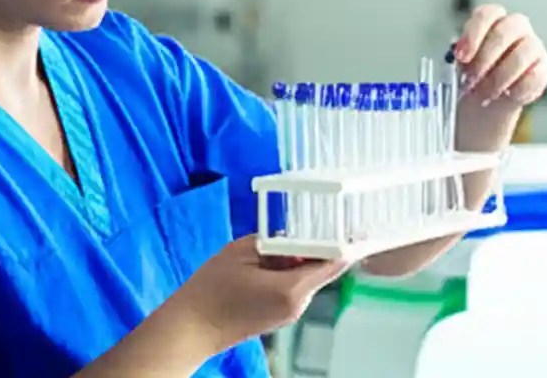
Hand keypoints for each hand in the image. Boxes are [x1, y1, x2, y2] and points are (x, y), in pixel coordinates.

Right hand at [166, 237, 348, 356]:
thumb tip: (293, 238)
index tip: (355, 225)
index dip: (345, 242)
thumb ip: (275, 242)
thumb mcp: (242, 251)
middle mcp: (298, 305)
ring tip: (281, 240)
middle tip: (316, 220)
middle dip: (318, 245)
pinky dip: (290, 271)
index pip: (333, 264)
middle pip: (322, 270)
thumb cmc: (211, 289)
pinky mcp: (279, 315)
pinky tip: (271, 259)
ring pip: (308, 277)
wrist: (191, 326)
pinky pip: (294, 287)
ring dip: (301, 258)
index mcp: (292, 290)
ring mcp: (289, 313)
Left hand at [451, 4, 546, 151]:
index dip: (473, 34)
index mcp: (493, 19)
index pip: (487, 14)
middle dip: (484, 59)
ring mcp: (533, 45)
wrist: (486, 100)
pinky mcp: (544, 67)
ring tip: (486, 94)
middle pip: (504, 32)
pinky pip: (534, 76)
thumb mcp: (459, 65)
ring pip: (520, 56)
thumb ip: (460, 57)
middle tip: (471, 80)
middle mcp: (516, 26)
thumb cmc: (472, 75)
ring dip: (499, 78)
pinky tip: (507, 96)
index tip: (461, 56)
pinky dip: (517, 90)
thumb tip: (455, 57)